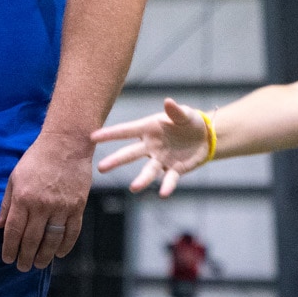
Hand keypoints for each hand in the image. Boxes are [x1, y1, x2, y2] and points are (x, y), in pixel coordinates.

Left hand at [0, 130, 89, 270]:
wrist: (66, 145)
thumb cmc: (37, 159)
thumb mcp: (14, 178)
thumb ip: (6, 204)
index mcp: (23, 197)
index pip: (14, 230)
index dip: (9, 248)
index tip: (7, 259)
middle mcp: (42, 204)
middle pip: (32, 239)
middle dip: (25, 256)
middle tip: (22, 267)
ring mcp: (62, 206)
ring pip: (52, 239)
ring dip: (45, 256)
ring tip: (39, 264)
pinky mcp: (77, 206)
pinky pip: (72, 231)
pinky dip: (66, 245)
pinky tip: (59, 253)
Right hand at [91, 98, 211, 196]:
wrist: (205, 136)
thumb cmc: (189, 121)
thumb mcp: (184, 114)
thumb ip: (176, 111)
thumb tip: (168, 102)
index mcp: (148, 129)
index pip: (125, 131)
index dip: (109, 134)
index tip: (92, 137)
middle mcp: (150, 146)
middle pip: (130, 154)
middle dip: (115, 160)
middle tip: (100, 168)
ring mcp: (161, 159)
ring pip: (148, 171)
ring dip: (141, 180)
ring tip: (134, 188)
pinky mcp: (174, 170)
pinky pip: (169, 179)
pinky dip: (167, 186)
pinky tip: (163, 194)